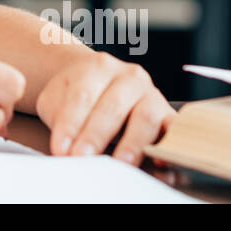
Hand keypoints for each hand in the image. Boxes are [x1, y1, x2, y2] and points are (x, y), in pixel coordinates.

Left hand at [35, 51, 175, 165]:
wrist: (98, 82)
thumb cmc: (77, 95)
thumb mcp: (57, 98)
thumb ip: (58, 118)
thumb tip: (64, 147)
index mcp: (98, 67)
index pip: (83, 96)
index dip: (71, 124)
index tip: (60, 148)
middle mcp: (129, 76)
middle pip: (113, 106)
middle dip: (95, 135)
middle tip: (81, 157)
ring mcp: (151, 94)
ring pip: (146, 116)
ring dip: (132, 143)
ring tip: (118, 163)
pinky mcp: (168, 114)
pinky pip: (174, 128)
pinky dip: (169, 144)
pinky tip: (158, 160)